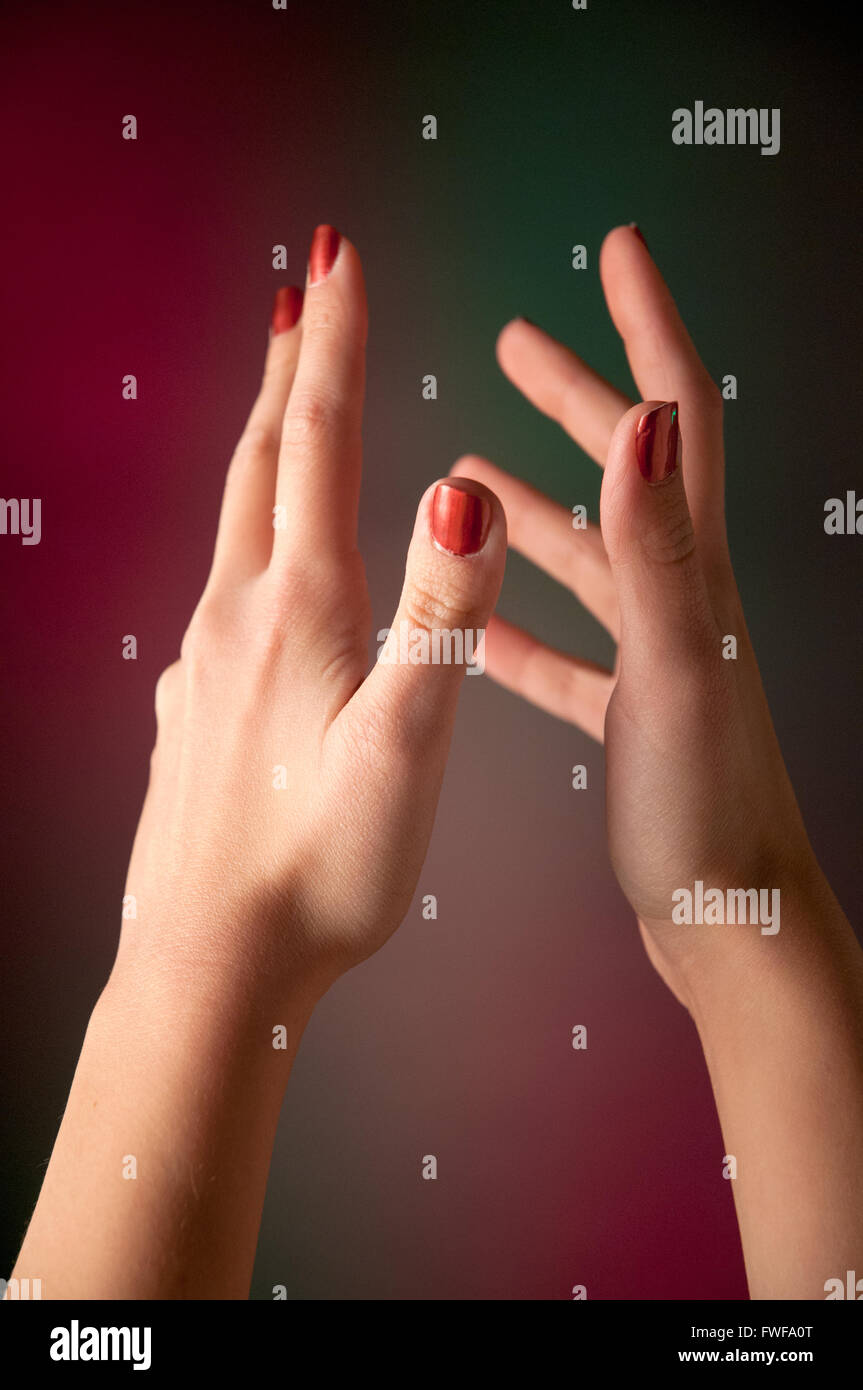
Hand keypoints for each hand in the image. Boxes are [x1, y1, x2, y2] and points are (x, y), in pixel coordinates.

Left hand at [119, 226, 505, 1009]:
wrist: (215, 966)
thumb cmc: (322, 866)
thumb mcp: (409, 738)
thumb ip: (441, 612)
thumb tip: (461, 489)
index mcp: (302, 608)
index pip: (317, 443)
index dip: (334, 344)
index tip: (337, 256)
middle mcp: (238, 617)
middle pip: (260, 463)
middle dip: (287, 368)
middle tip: (301, 293)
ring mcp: (204, 664)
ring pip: (234, 524)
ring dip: (262, 446)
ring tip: (280, 405)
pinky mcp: (195, 712)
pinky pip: (221, 596)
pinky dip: (247, 543)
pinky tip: (255, 572)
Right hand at [453, 225, 844, 1003]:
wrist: (730, 919)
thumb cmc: (708, 808)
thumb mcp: (679, 665)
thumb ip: (657, 547)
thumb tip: (647, 423)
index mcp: (694, 574)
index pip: (679, 418)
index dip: (650, 326)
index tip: (619, 251)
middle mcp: (680, 601)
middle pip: (630, 471)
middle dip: (579, 395)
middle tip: (520, 342)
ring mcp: (655, 658)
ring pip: (590, 559)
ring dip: (536, 503)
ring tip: (472, 465)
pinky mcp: (630, 718)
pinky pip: (567, 654)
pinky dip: (519, 624)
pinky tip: (477, 618)